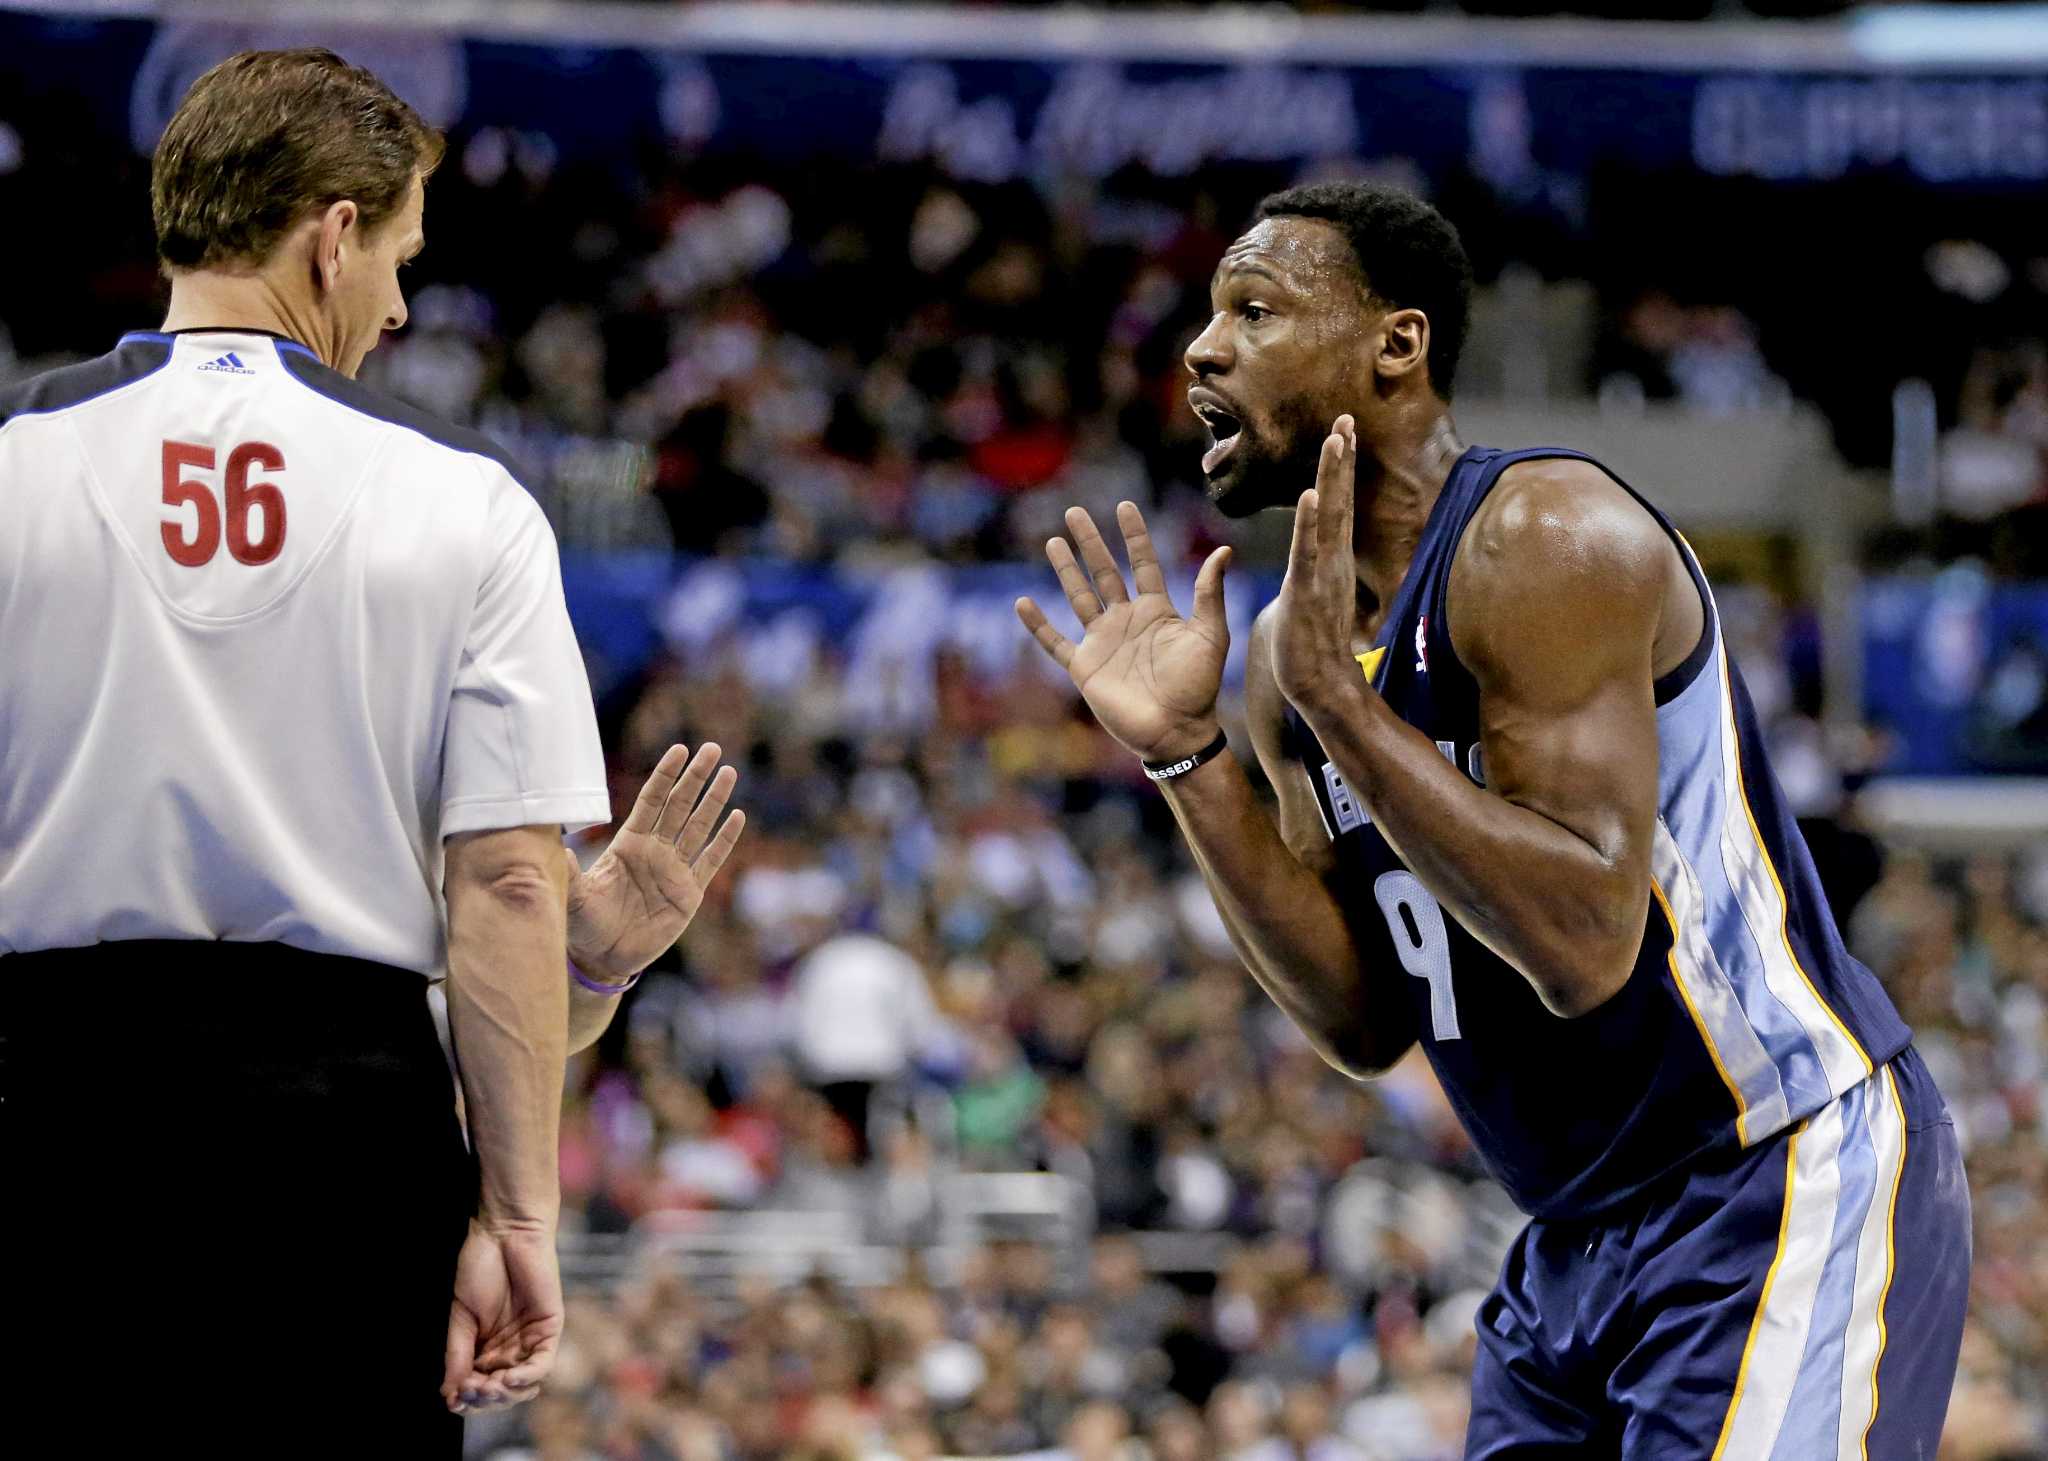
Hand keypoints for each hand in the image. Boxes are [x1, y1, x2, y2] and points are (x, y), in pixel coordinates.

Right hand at [442, 1222, 562, 1414]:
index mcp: (486, 1347)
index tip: (454, 1399)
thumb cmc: (480, 1268)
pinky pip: (542, 1363)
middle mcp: (509, 1348)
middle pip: (501, 1392)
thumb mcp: (460, 1317)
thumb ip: (457, 1355)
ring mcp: (530, 1339)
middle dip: (485, 1399)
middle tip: (469, 1391)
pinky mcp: (550, 1327)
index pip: (479, 1387)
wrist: (503, 1233)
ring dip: (504, 1393)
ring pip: (523, 1384)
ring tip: (485, 1387)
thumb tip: (449, 1396)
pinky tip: (508, 1378)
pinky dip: (527, 1376)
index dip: (468, 1399)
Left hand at [567, 744, 745, 983]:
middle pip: (680, 806)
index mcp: (628, 844)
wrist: (602, 958)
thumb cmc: (583, 923)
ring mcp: (674, 871)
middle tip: (712, 749)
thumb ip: (569, 870)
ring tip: (729, 773)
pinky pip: (711, 861)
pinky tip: (738, 817)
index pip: (651, 801)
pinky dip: (724, 840)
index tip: (679, 750)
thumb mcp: (572, 894)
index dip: (665, 776)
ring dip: (714, 801)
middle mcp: (655, 851)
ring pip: (699, 827)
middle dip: (695, 777)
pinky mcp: (689, 894)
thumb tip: (550, 843)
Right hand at [1016, 501, 1231, 762]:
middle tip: (1075, 511)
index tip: (1124, 507)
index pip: (1143, 563)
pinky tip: (1023, 602)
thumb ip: (1210, 593)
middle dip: (1090, 542)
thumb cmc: (1198, 687)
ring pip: (1078, 596)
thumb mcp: (1210, 634)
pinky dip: (1038, 624)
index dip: (1134, 536)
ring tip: (1053, 541)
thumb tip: (1224, 548)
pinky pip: (1055, 641)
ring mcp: (1103, 642)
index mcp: (1157, 610)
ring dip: (1065, 570)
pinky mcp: (1085, 667)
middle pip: (1104, 572)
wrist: (1175, 732)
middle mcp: (1126, 620)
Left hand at [1272, 416, 1364, 716]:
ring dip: (1332, 476)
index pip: (1336, 504)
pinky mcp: (1308, 592)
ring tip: (1335, 438)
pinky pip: (1309, 552)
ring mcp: (1322, 574)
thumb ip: (1315, 571)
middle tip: (1346, 417)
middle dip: (1342, 458)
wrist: (1320, 686)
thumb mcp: (1311, 596)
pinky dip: (1311, 523)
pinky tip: (1312, 494)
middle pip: (1339, 499)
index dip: (1339, 467)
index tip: (1342, 429)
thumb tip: (1313, 556)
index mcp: (1330, 559)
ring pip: (1330, 516)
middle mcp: (1332, 560)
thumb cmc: (1312, 645)